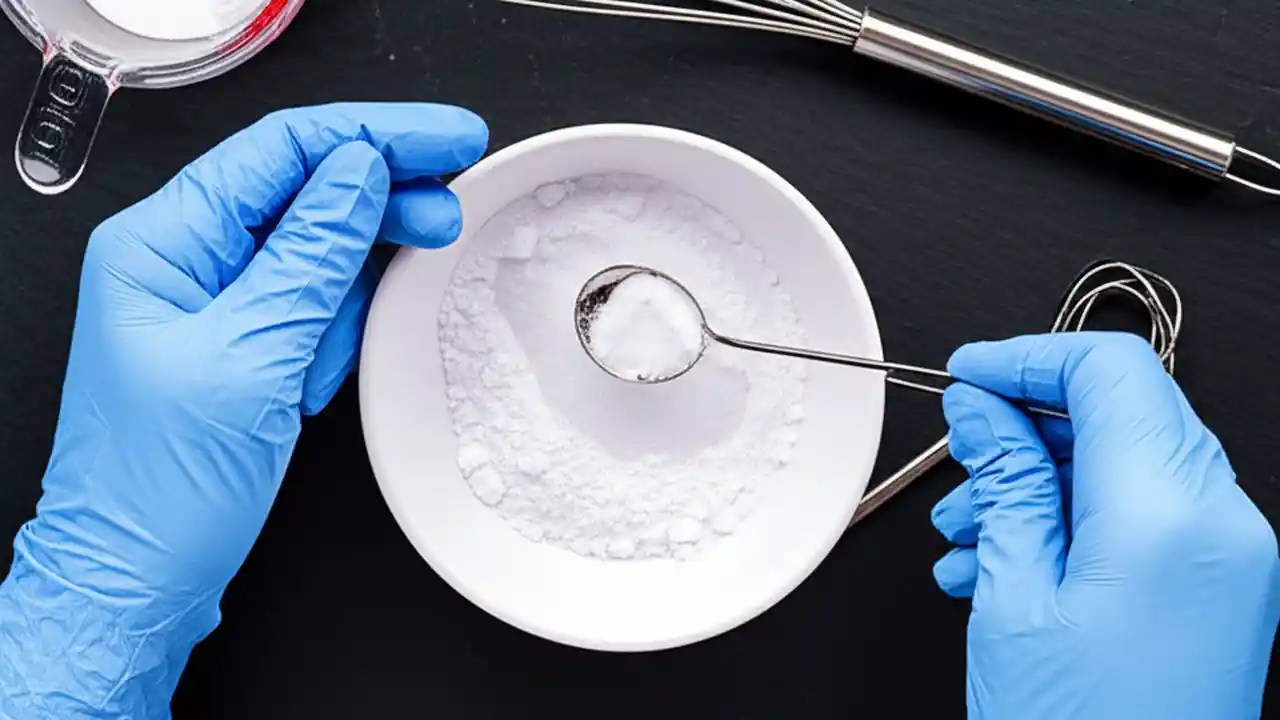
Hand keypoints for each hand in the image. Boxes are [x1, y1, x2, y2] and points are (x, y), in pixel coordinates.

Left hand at [0, 103, 487, 717]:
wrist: (137, 580)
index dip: (372, 133)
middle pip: (302, 189)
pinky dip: (337, 320)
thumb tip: (359, 172)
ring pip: (313, 247)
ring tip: (383, 298)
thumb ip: (311, 255)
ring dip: (355, 272)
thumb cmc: (161, 488)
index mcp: (162, 244)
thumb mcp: (251, 358)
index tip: (445, 137)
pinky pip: (308, 302)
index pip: (279, 152)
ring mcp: (213, 302)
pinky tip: (338, 351)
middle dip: (379, 194)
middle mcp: (183, 260)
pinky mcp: (240, 342)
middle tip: (450, 200)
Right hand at [929, 332, 1279, 718]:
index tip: (971, 373)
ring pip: (1129, 461)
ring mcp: (1230, 560)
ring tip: (968, 532)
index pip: (1111, 373)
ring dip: (1040, 477)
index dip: (1029, 356)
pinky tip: (1002, 564)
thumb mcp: (1013, 598)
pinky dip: (1072, 517)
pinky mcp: (1218, 588)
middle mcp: (1221, 527)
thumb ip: (1004, 482)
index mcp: (1170, 519)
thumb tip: (985, 410)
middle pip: (1124, 411)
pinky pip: (1145, 514)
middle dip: (1030, 424)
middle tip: (964, 459)